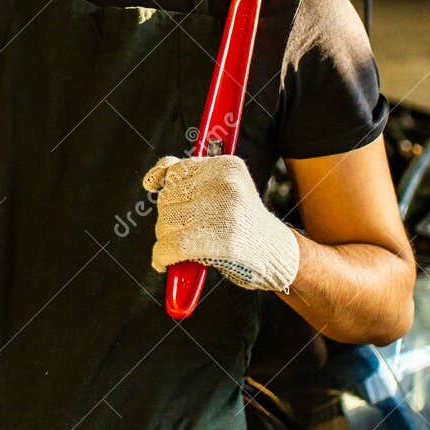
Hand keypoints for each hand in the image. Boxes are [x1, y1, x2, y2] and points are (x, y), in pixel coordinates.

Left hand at [142, 154, 301, 292]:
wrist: (277, 255)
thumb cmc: (243, 223)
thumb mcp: (224, 189)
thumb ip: (190, 177)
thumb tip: (151, 180)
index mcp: (227, 166)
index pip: (175, 170)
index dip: (163, 184)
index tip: (154, 189)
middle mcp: (225, 184)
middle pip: (167, 199)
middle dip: (168, 218)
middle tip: (185, 232)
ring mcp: (223, 212)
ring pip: (166, 223)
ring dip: (166, 239)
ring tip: (185, 247)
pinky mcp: (220, 242)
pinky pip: (171, 247)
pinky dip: (162, 257)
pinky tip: (163, 263)